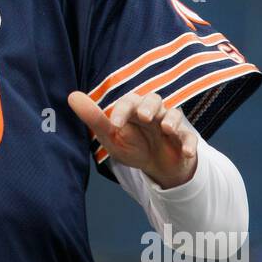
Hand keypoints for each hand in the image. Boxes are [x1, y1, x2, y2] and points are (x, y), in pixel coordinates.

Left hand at [67, 89, 197, 188]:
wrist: (157, 165)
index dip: (123, 111)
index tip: (115, 125)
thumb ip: (94, 118)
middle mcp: (154, 112)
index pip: (129, 101)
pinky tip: (186, 152)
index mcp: (134, 109)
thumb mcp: (112, 136)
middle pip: (154, 99)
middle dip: (149, 106)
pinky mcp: (184, 140)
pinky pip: (190, 138)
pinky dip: (190, 144)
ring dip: (171, 120)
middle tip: (144, 117)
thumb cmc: (132, 145)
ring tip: (166, 129)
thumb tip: (71, 96)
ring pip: (174, 114)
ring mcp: (170, 125)